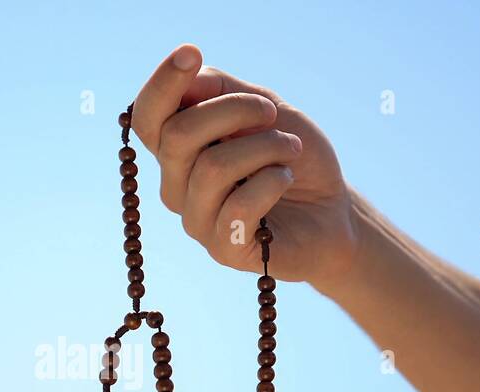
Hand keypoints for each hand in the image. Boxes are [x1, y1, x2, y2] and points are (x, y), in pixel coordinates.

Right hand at [129, 44, 357, 286]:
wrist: (331, 210)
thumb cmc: (293, 157)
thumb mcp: (264, 109)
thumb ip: (222, 90)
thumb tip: (189, 80)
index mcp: (178, 150)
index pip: (148, 117)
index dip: (162, 84)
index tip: (190, 53)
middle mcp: (177, 186)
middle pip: (177, 137)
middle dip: (233, 111)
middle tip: (272, 114)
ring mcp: (197, 220)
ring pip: (211, 169)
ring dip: (263, 148)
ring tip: (291, 150)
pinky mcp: (224, 250)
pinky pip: (238, 206)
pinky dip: (272, 181)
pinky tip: (287, 179)